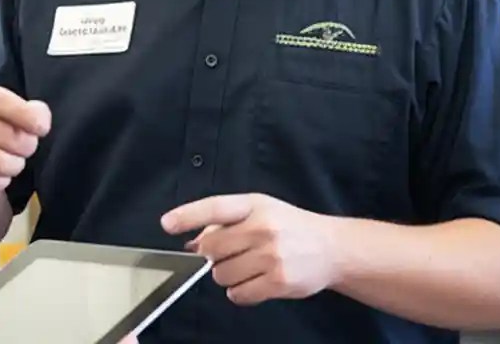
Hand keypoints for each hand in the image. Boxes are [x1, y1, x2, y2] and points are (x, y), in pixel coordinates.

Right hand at [0, 85, 50, 197]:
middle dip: (26, 146)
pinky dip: (0, 183)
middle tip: (27, 149)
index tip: (42, 129)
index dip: (26, 115)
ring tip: (13, 162)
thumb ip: (35, 112)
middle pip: (6, 134)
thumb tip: (40, 119)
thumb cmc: (3, 134)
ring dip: (14, 166)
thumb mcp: (19, 116)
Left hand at [161, 193, 340, 305]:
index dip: (188, 215)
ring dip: (226, 276)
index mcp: (255, 205)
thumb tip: (192, 241)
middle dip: (212, 255)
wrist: (332, 248)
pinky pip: (238, 295)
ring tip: (247, 267)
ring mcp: (271, 256)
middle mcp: (263, 228)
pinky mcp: (279, 281)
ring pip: (221, 275)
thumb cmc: (291, 227)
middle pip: (211, 248)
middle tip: (229, 254)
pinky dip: (239, 293)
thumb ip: (226, 222)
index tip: (167, 224)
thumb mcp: (261, 211)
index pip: (214, 208)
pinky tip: (253, 282)